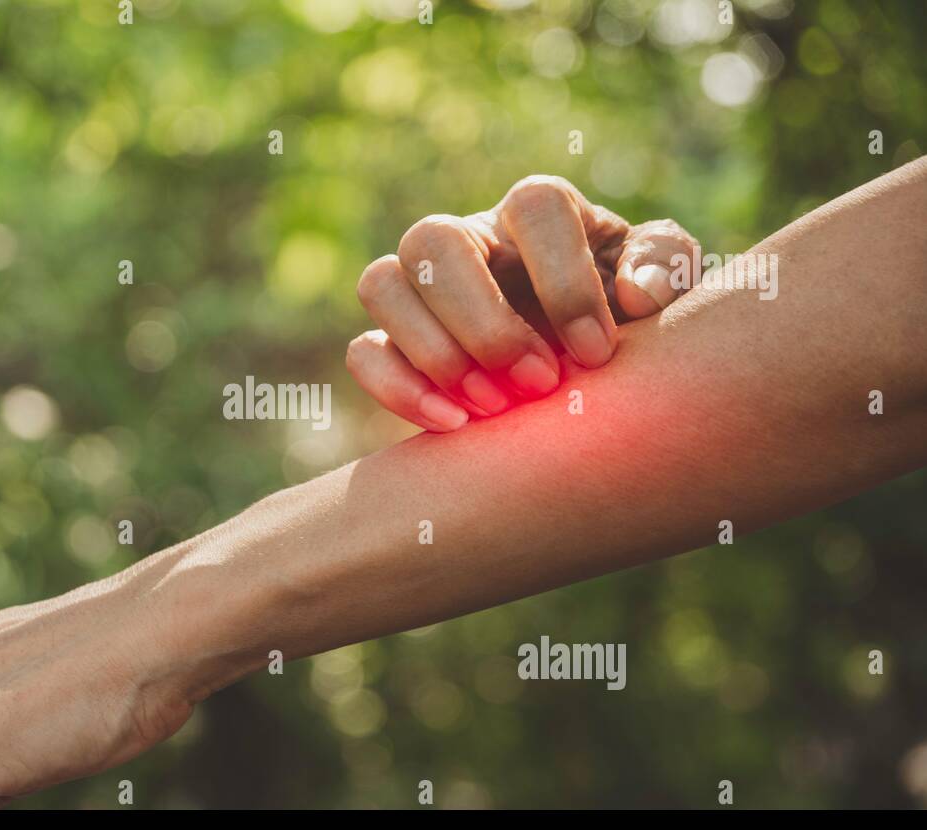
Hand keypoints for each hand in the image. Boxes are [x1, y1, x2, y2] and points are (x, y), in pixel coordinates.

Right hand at [346, 175, 697, 430]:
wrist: (593, 369)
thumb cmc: (631, 317)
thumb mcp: (665, 284)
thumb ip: (664, 267)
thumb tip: (635, 294)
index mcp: (538, 215)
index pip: (533, 207)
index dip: (564, 278)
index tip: (598, 352)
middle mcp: (470, 240)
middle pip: (435, 240)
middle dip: (485, 322)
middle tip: (539, 384)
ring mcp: (421, 289)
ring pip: (383, 284)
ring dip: (434, 350)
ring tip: (492, 408)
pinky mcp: (394, 343)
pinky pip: (363, 351)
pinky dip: (397, 386)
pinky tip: (453, 424)